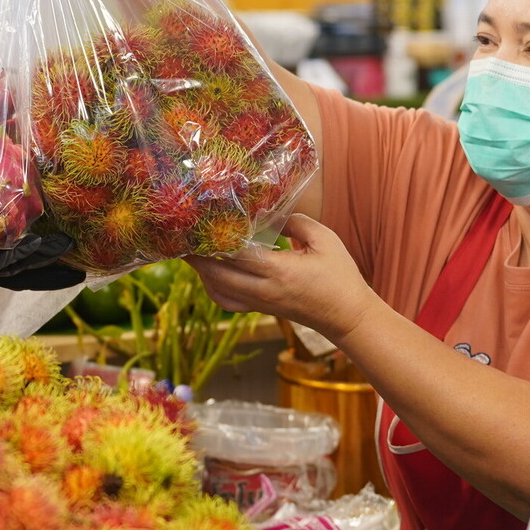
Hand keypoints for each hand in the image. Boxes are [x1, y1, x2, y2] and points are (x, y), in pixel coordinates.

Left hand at [186, 214, 376, 341]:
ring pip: (219, 291)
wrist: (348, 317)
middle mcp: (264, 291)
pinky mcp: (261, 310)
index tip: (200, 225)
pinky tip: (212, 274)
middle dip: (197, 259)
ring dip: (203, 273)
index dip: (216, 241)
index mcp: (279, 272)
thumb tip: (271, 212)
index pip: (238, 255)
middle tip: (181, 238)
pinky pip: (228, 303)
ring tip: (193, 253)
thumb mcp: (325, 240)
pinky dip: (214, 289)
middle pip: (218, 276)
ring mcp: (260, 304)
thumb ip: (297, 222)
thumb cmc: (340, 277)